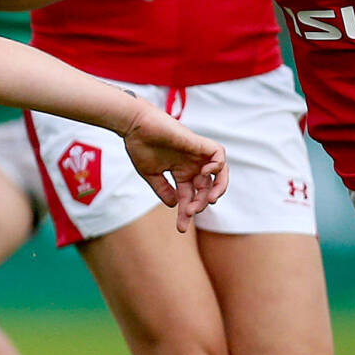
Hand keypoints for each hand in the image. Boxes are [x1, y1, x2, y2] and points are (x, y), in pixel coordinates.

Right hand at [119, 101, 228, 231]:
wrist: (134, 125)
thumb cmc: (139, 146)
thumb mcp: (151, 174)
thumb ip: (163, 189)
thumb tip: (176, 205)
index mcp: (181, 172)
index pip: (189, 197)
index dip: (186, 214)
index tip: (180, 229)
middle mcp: (192, 165)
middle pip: (206, 190)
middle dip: (200, 204)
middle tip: (191, 212)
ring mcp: (197, 155)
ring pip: (219, 174)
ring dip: (218, 189)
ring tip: (209, 200)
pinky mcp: (200, 144)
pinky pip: (219, 156)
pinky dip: (218, 167)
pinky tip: (205, 174)